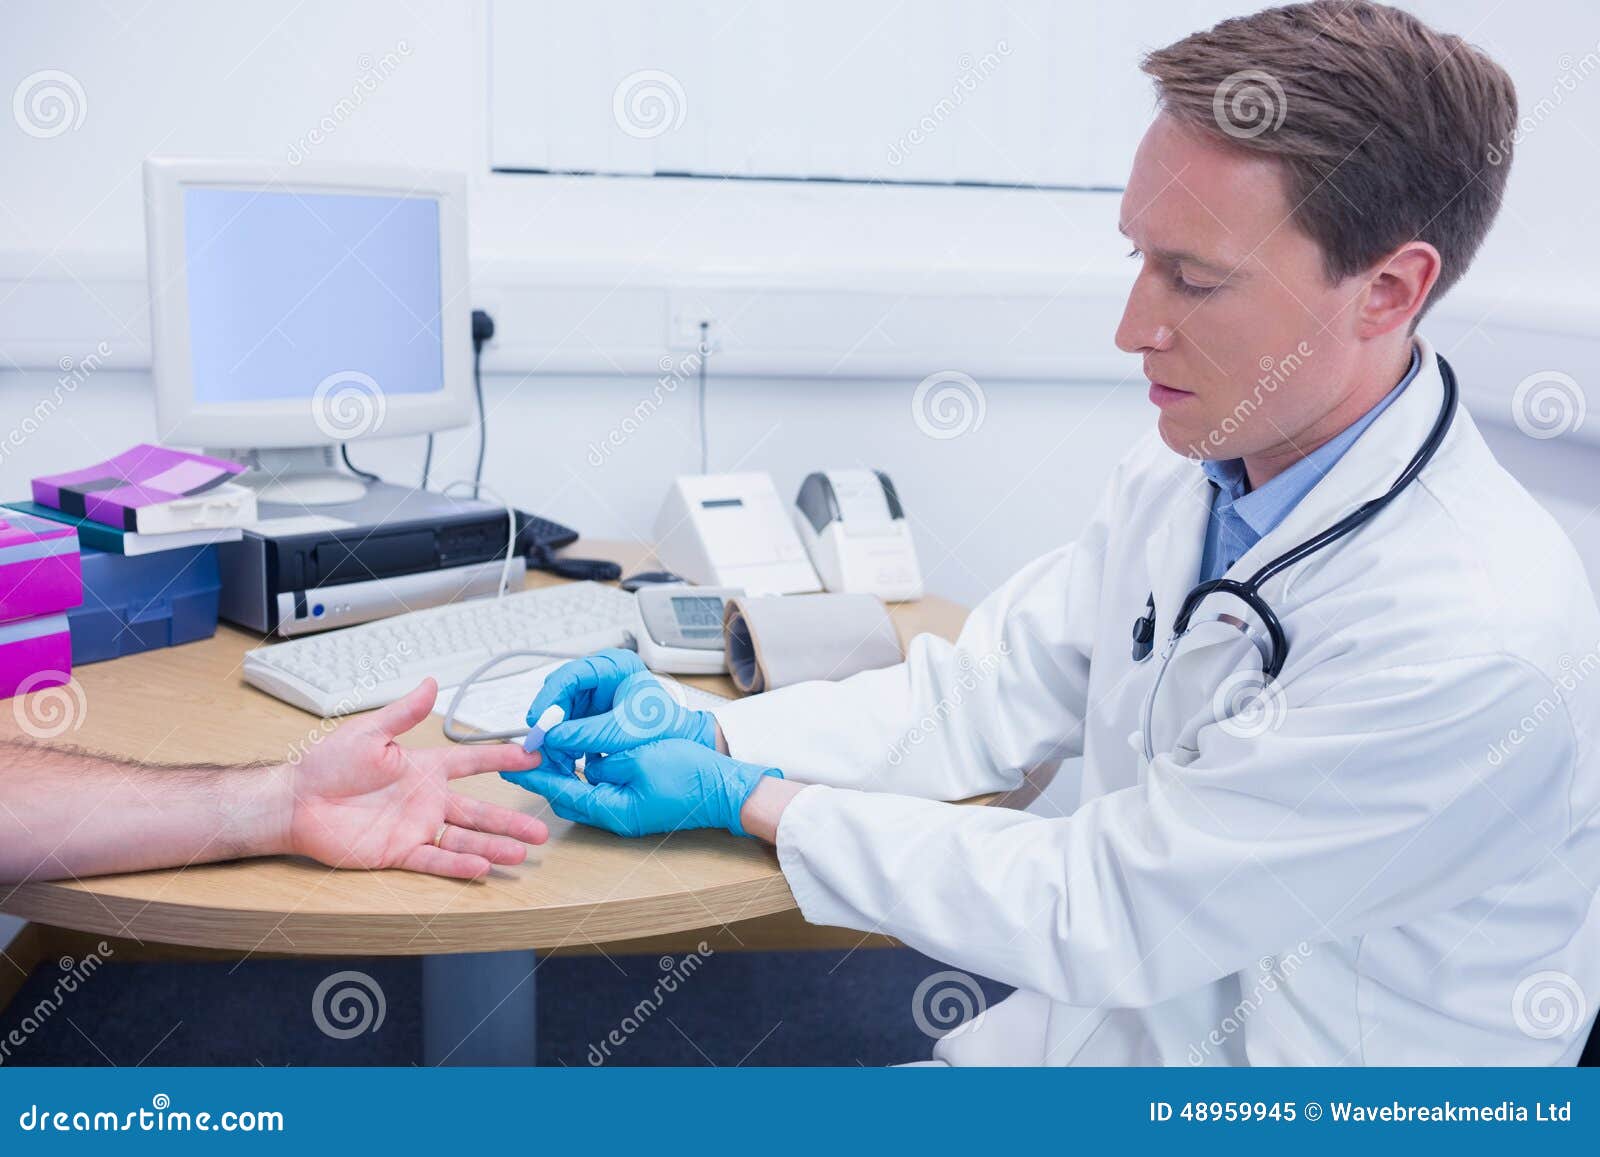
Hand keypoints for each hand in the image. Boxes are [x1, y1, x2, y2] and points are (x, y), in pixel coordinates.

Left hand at [287, 679, 549, 878]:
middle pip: (478, 811)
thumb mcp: (370, 733)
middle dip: (510, 819)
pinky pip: (435, 859)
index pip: (472, 763)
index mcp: (423, 768)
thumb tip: (429, 683)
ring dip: (493, 846)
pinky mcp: (398, 852)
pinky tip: (482, 867)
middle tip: (541, 826)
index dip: (501, 760)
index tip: (532, 757)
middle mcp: (425, 800)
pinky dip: (458, 865)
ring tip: (521, 852)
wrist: (297, 803)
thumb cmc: (327, 765)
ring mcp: (414, 827)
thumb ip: (404, 714)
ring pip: (464, 839)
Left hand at [502, 738, 780, 837]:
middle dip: (548, 774)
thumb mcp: (640, 758)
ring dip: (567, 773)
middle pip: (568, 798)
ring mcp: (626, 812)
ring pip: (583, 793)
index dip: (535, 776)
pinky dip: (588, 773)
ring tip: (556, 748)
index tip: (514, 763)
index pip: (562, 792)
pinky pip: (602, 789)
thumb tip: (585, 761)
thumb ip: (605, 761)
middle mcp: (616, 816)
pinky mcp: (636, 803)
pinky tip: (587, 754)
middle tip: (534, 750)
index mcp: (614, 810)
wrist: (724, 788)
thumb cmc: (690, 774)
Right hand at [538, 668, 716, 773]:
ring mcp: (595, 694)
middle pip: (561, 693)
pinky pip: (568, 724)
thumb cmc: (664, 729)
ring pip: (561, 711)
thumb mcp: (623, 732)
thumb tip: (551, 738)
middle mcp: (601, 676)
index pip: (573, 674)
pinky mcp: (592, 713)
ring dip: (555, 735)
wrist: (681, 742)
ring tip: (555, 757)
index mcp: (615, 666)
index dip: (551, 697)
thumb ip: (587, 733)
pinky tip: (566, 759)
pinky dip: (564, 742)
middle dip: (550, 721)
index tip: (539, 719)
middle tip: (540, 743)